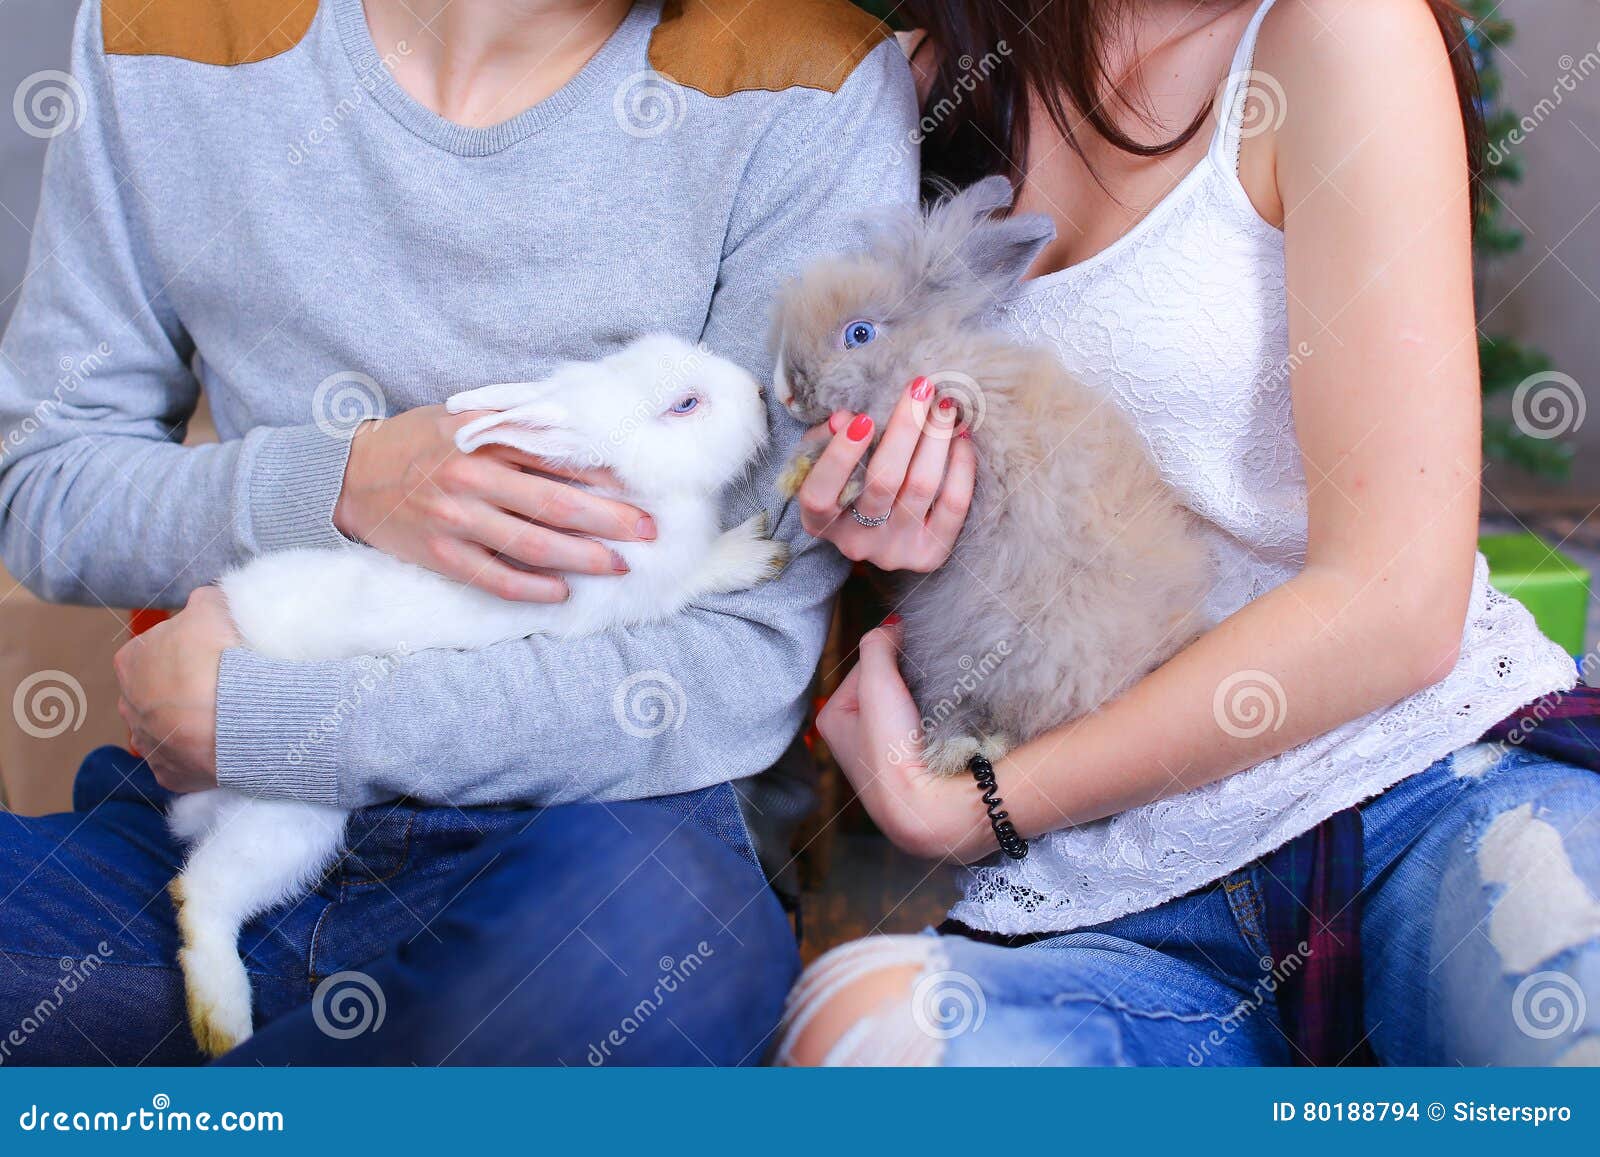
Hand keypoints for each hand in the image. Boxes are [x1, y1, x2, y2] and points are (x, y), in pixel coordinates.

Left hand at [114, 587, 239, 793]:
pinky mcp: (168, 775)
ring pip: (168, 729)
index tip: (212, 653)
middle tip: (221, 684)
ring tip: (226, 716)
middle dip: (183, 689)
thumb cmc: (218, 658)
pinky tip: (224, 743)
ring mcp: (147, 744)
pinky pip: (184, 761)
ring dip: (190, 724)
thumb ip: (202, 601)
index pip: (155, 650)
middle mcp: (128, 705)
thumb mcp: (213, 605)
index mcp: (131, 661)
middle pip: (158, 692)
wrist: (237, 716)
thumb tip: (204, 604)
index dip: (186, 650)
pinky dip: (201, 754)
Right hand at [333, 405, 655, 601]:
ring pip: (534, 544)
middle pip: (557, 504)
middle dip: (610, 520)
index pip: (558, 457)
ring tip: (617, 564)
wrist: (350, 475)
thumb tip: (580, 440)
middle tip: (647, 531)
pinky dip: (532, 588)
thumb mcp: (465, 419)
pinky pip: (495, 577)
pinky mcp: (441, 554)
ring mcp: (456, 519)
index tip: (640, 487)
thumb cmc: (418, 444)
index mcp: (484, 439)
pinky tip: (561, 592)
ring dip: (583, 557)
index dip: (605, 476)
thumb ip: (516, 429)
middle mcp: (473, 477)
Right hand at [796, 377, 974, 571]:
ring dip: (936, 438)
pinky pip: (953, 505)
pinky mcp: (931, 554)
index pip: (821, 494)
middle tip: (920, 388)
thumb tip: (845, 418)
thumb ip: (829, 438)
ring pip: (922, 487)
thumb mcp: (826, 459)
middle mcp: (856, 542)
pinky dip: (961, 466)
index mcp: (819, 522)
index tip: (863, 418)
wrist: (880, 529)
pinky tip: (960, 437)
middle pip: (883, 482)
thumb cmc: (848, 480)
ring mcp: (896, 551)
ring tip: (943, 405)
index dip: (840, 457)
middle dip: (905, 428)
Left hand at [817, 621, 990, 861]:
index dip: (892, 654)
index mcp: (833, 718)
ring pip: (907, 705)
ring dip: (924, 698)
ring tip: (937, 703)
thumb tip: (893, 629)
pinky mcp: (910, 768)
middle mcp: (852, 738)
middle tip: (928, 681)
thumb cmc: (892, 749)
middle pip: (886, 685)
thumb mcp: (877, 683)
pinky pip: (923, 728)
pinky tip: (944, 724)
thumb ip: (878, 645)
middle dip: (908, 678)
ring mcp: (882, 755)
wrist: (926, 809)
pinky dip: (934, 720)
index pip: (866, 664)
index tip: (913, 657)